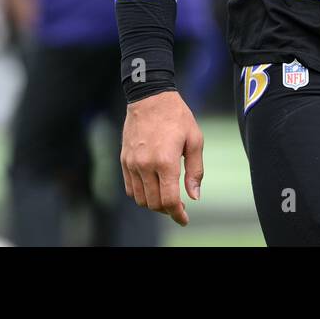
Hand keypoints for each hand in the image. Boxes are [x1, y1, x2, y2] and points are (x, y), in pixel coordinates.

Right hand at [120, 90, 203, 226]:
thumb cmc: (177, 117)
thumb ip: (195, 170)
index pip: (168, 200)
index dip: (177, 215)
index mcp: (165, 161)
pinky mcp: (124, 160)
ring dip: (153, 204)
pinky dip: (141, 195)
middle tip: (178, 207)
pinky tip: (152, 189)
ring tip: (166, 198)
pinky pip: (129, 188)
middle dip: (167, 210)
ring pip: (140, 199)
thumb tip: (194, 196)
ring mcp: (132, 164)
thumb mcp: (195, 140)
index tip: (184, 220)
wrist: (150, 98)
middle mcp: (145, 165)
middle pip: (154, 203)